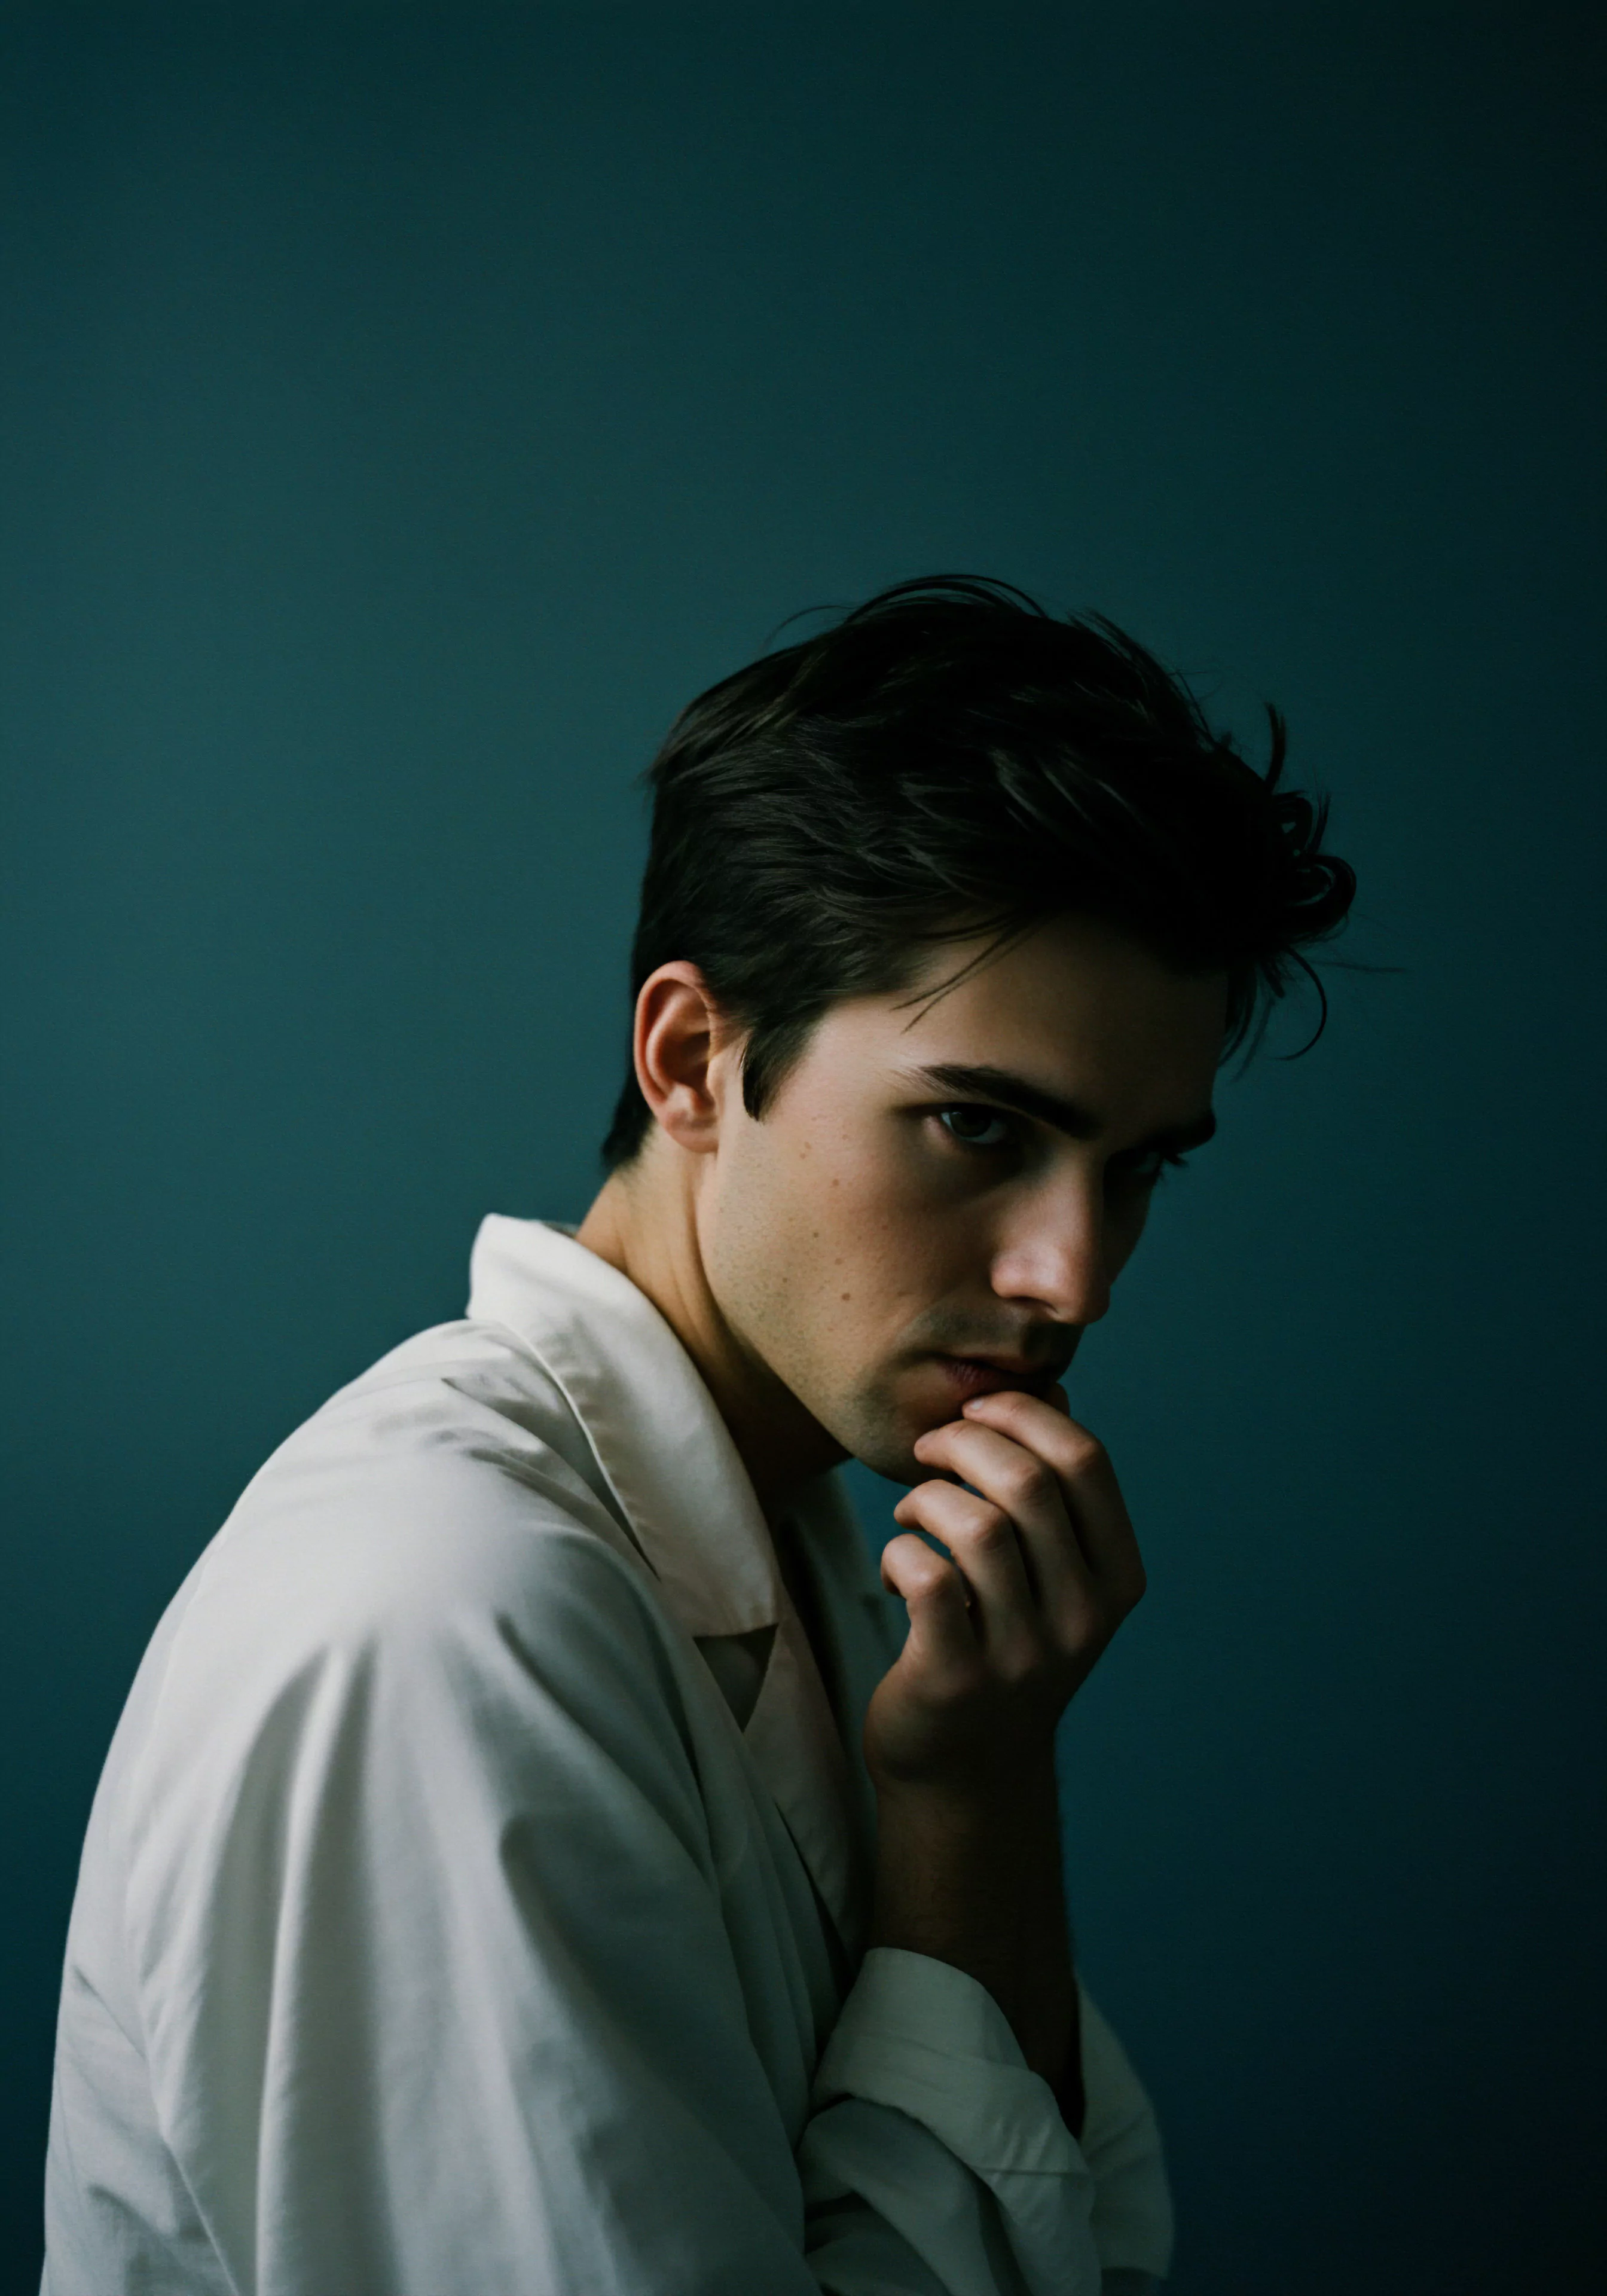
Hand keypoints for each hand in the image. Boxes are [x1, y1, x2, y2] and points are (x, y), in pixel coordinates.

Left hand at [864, 1389, 1145, 1795]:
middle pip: (1027, 1482)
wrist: (969, 1771)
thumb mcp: (1053, 1576)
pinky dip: (898, 1551)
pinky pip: (924, 1576)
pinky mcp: (956, 1678)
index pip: (1087, 1460)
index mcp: (1117, 1579)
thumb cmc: (1004, 1642)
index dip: (1025, 1413)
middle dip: (962, 1442)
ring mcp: (1023, 1654)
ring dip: (925, 1498)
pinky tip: (897, 1568)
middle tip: (928, 1451)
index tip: (976, 1412)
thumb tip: (1048, 1388)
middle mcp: (1083, 1618)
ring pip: (974, 1524)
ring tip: (912, 1514)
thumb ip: (1055, 1494)